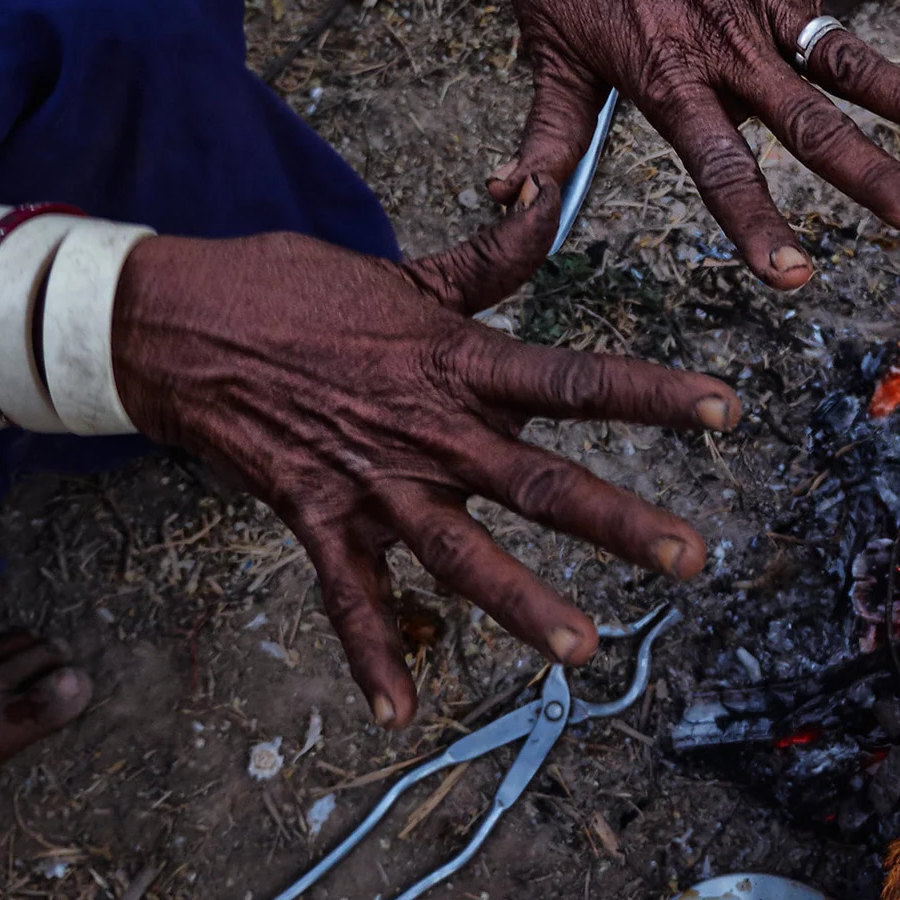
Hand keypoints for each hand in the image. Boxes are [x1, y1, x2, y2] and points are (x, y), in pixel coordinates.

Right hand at [108, 184, 736, 727]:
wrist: (172, 321)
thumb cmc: (293, 290)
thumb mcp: (408, 269)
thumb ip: (493, 249)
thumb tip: (551, 188)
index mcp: (458, 362)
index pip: (574, 379)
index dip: (655, 393)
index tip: (727, 410)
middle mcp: (428, 428)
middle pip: (538, 480)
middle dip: (619, 523)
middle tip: (690, 558)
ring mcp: (371, 478)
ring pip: (459, 551)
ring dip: (521, 602)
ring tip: (583, 648)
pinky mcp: (314, 515)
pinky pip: (348, 595)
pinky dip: (372, 654)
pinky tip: (402, 710)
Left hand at [475, 0, 899, 288]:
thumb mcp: (547, 55)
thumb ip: (548, 140)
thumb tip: (516, 208)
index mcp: (669, 77)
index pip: (721, 168)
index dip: (758, 226)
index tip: (795, 277)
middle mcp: (725, 41)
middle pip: (812, 123)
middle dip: (875, 177)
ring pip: (851, 54)